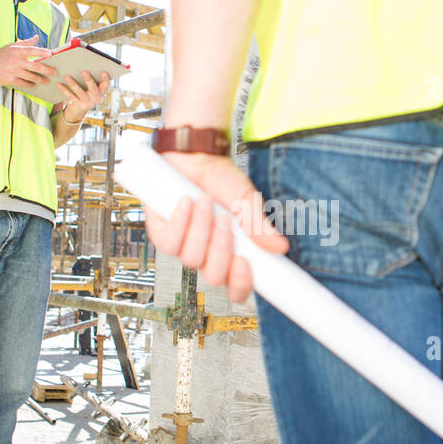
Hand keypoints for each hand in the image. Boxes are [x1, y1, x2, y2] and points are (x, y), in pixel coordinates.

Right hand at [0, 40, 55, 88]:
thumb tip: (36, 37)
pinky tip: (35, 85)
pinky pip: (25, 84)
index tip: (51, 54)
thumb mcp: (11, 46)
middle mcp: (17, 60)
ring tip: (47, 80)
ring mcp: (14, 71)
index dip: (43, 52)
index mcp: (17, 51)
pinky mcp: (11, 80)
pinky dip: (31, 85)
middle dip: (47, 70)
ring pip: (32, 76)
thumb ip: (25, 43)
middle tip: (55, 72)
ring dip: (41, 79)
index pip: (33, 50)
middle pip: (36, 66)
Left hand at [54, 70, 111, 124]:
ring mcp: (88, 102)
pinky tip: (59, 84)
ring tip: (67, 77)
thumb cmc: (88, 90)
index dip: (106, 79)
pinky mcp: (79, 105)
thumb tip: (86, 63)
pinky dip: (64, 90)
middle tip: (84, 72)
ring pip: (80, 93)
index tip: (104, 72)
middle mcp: (96, 98)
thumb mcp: (93, 86)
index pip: (106, 85)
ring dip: (73, 84)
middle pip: (93, 89)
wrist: (82, 107)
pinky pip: (71, 96)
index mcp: (101, 91)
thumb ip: (93, 77)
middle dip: (88, 80)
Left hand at [144, 152, 288, 302]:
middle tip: (225, 221)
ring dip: (200, 229)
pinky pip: (168, 244)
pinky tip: (186, 203)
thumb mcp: (246, 199)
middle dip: (219, 250)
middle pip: (212, 277)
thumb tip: (279, 247)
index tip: (244, 262)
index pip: (237, 288)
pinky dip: (180, 222)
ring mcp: (184, 247)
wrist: (194, 155)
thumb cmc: (220, 180)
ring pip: (191, 259)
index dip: (240, 284)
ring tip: (204, 202)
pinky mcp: (162, 234)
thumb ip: (259, 224)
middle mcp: (207, 256)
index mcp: (231, 254)